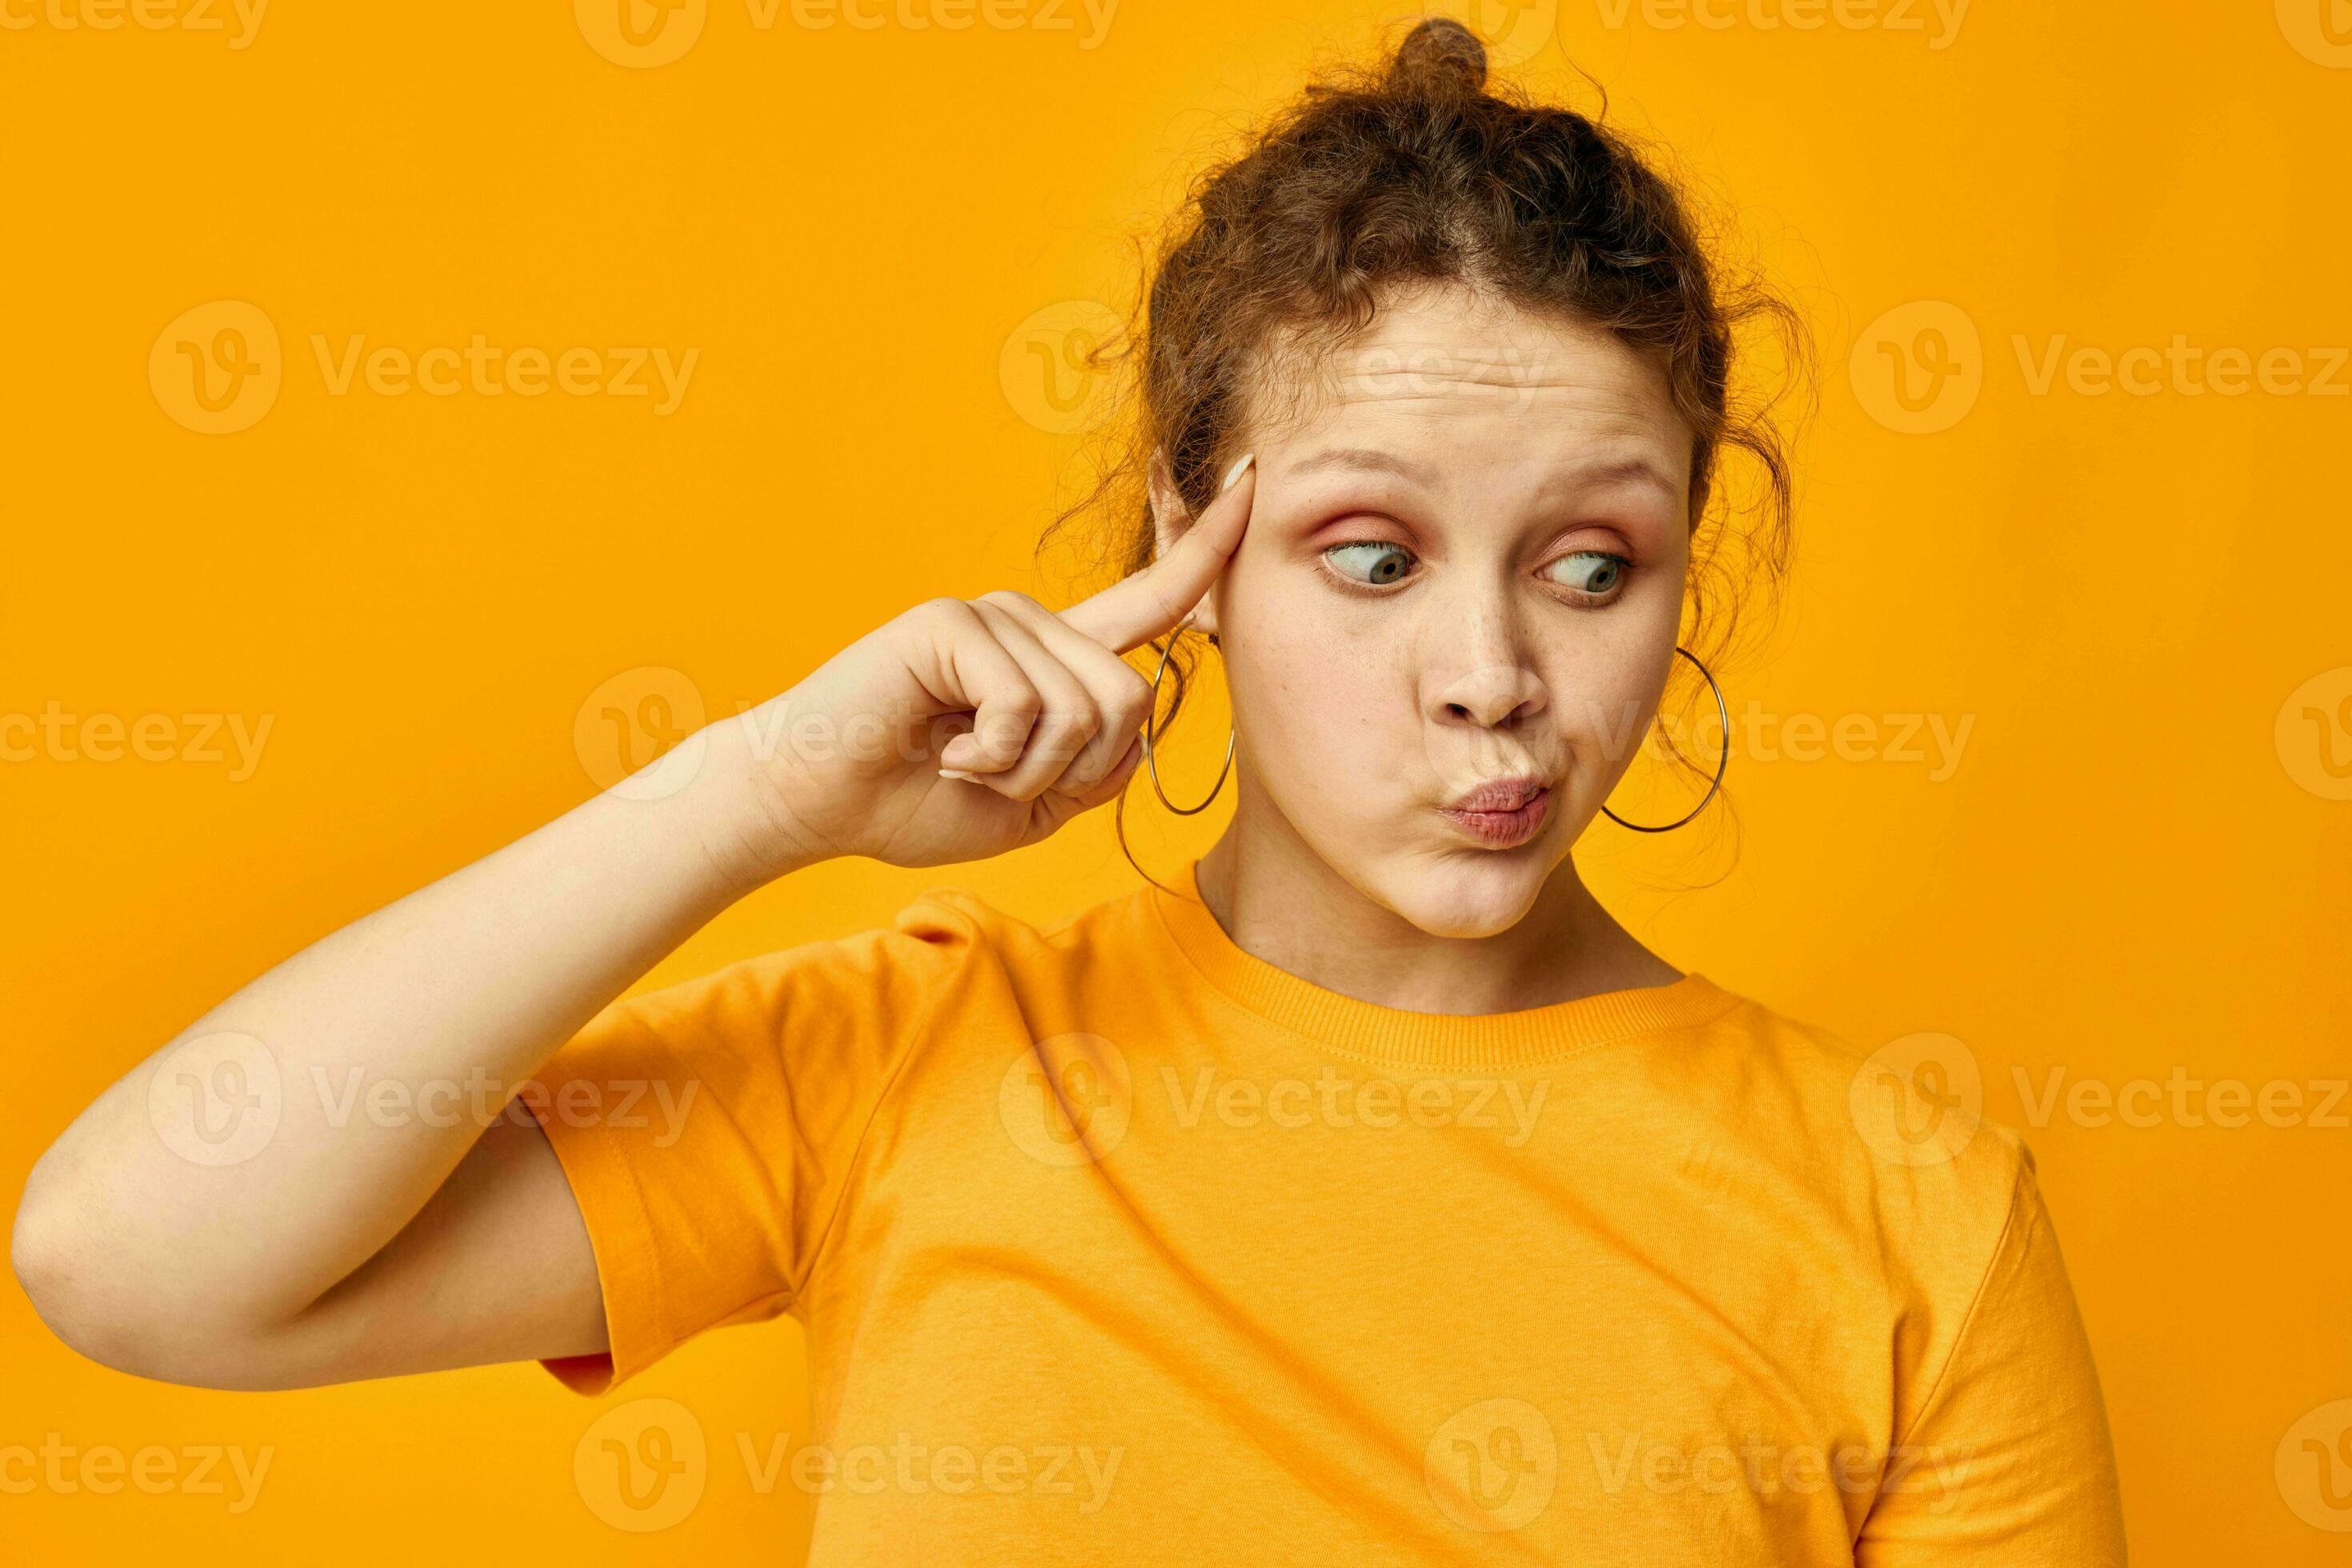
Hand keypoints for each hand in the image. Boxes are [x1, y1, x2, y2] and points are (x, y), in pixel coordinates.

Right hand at [729, 456, 1254, 872]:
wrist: (821, 802)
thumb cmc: (918, 799)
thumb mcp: (1037, 799)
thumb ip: (1099, 762)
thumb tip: (1138, 714)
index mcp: (1058, 657)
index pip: (1152, 600)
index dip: (1207, 551)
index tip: (1255, 486)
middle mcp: (1033, 621)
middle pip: (1129, 697)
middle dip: (1072, 769)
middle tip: (995, 774)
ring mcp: (993, 614)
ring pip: (1084, 709)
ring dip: (1025, 768)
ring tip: (964, 760)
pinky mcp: (953, 621)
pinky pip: (1025, 704)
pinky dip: (992, 754)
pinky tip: (943, 749)